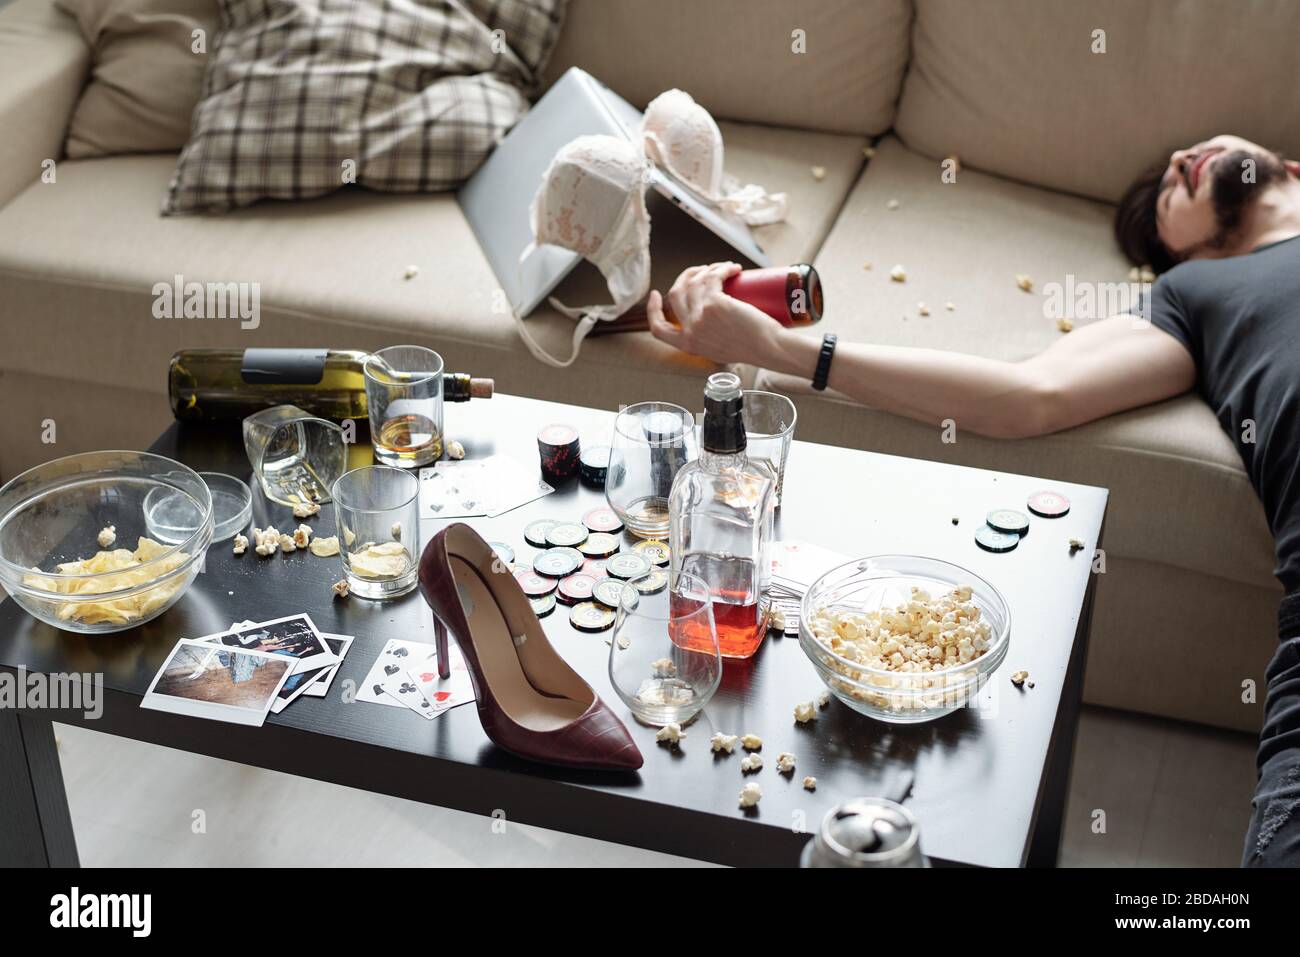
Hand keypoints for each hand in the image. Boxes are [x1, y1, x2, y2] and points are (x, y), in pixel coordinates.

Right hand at [646, 262, 781, 364]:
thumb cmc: (752, 349)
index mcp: (688, 345)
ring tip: (725, 268)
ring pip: (694, 282)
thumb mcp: (719, 349)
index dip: (654, 309)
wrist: (768, 349)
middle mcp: (690, 332)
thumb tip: (706, 319)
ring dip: (709, 269)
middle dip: (686, 276)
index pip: (658, 328)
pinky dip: (722, 268)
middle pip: (675, 294)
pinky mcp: (714, 304)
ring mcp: (700, 317)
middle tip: (703, 271)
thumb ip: (706, 338)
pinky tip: (733, 268)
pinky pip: (713, 277)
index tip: (656, 294)